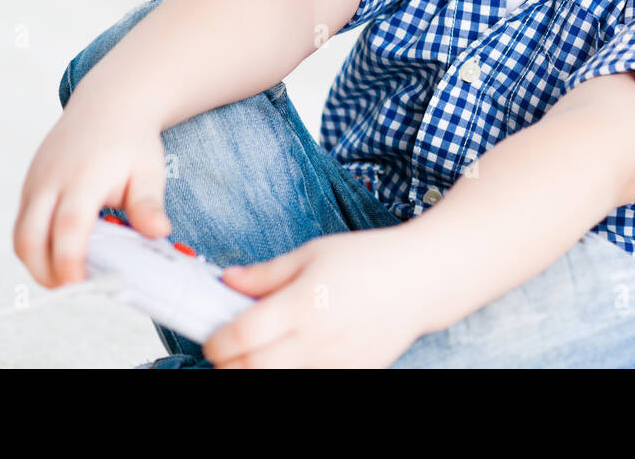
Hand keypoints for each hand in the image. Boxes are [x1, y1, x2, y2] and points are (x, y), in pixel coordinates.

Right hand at [13, 101, 170, 287]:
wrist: (109, 103)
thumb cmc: (131, 141)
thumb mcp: (150, 170)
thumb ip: (149, 204)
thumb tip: (158, 233)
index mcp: (83, 177)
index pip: (69, 226)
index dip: (68, 260)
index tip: (79, 285)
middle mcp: (51, 180)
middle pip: (29, 237)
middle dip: (44, 271)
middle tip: (70, 289)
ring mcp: (35, 181)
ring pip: (20, 234)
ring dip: (36, 262)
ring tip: (66, 275)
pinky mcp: (29, 184)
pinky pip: (22, 223)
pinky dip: (35, 244)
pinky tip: (61, 252)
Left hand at [202, 226, 427, 367]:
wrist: (422, 280)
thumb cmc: (369, 259)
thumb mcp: (313, 253)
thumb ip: (267, 273)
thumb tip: (228, 280)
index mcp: (304, 303)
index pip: (243, 337)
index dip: (217, 341)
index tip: (212, 336)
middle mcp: (318, 339)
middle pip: (253, 369)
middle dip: (229, 363)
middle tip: (226, 349)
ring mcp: (336, 362)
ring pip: (278, 381)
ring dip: (258, 370)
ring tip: (258, 351)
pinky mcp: (352, 374)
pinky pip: (309, 380)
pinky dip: (290, 372)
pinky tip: (291, 354)